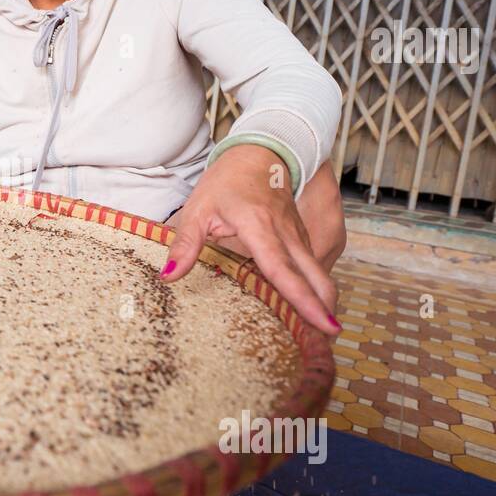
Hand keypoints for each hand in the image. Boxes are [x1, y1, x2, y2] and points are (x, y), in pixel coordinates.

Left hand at [160, 144, 340, 336]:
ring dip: (323, 302)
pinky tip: (312, 309)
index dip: (302, 300)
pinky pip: (313, 266)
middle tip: (325, 343)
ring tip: (321, 336)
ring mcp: (298, 234)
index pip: (283, 270)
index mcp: (260, 227)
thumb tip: (169, 277)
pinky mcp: (302, 236)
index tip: (322, 324)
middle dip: (324, 310)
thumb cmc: (227, 180)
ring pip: (318, 272)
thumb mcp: (198, 209)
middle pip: (314, 277)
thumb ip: (186, 244)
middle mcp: (286, 233)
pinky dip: (316, 288)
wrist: (259, 152)